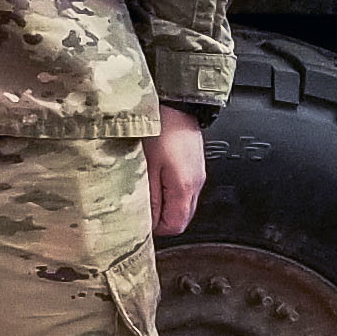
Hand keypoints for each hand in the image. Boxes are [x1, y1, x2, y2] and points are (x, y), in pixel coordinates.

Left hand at [146, 107, 206, 238]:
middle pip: (181, 219)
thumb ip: (148, 196)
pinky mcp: (194, 167)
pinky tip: (155, 181)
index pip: (175, 226)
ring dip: (165, 206)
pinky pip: (184, 190)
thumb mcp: (146, 166)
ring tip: (146, 194)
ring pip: (183, 205)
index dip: (156, 230)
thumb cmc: (160, 130)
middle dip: (161, 220)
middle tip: (139, 210)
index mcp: (184, 188)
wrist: (177, 105)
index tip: (139, 222)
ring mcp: (197, 176)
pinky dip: (170, 193)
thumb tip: (147, 221)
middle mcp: (196, 185)